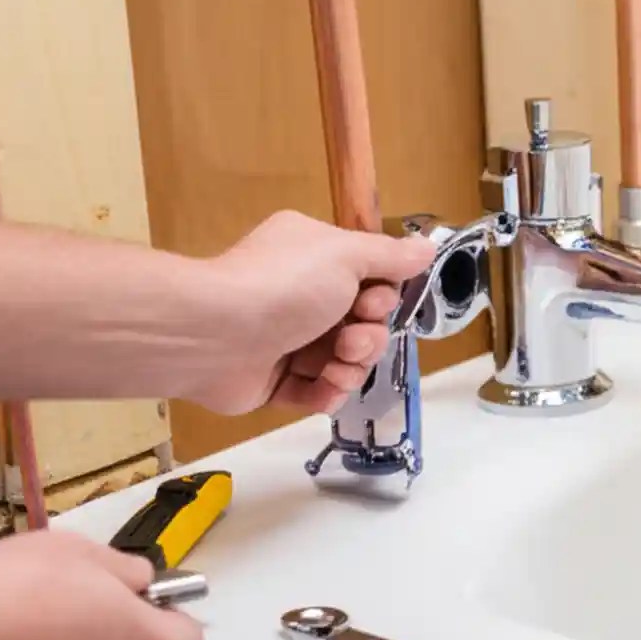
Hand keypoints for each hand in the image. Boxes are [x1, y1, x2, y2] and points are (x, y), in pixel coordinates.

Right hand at [0, 531, 200, 639]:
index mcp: (147, 638)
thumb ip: (126, 568)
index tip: (144, 599)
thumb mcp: (82, 552)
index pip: (188, 635)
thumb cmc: (23, 587)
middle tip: (102, 610)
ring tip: (61, 622)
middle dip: (134, 630)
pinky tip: (37, 637)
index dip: (171, 614)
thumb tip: (143, 581)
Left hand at [188, 210, 434, 414]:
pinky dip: (327, 392)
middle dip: (368, 337)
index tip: (375, 302)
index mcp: (314, 255)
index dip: (382, 297)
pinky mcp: (273, 380)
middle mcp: (299, 294)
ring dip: (351, 367)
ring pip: (343, 360)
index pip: (367, 279)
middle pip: (361, 324)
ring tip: (335, 365)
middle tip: (351, 339)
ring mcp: (285, 339)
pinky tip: (325, 389)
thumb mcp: (347, 255)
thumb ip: (390, 255)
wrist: (214, 336)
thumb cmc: (283, 286)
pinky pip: (316, 391)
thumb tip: (426, 247)